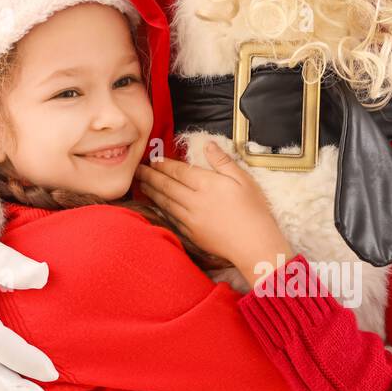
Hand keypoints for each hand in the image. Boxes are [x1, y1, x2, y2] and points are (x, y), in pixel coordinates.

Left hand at [136, 141, 291, 284]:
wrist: (254, 245)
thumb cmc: (254, 211)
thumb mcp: (243, 179)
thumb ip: (223, 161)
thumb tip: (208, 145)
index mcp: (207, 184)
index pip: (179, 171)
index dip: (164, 164)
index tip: (153, 159)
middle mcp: (194, 200)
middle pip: (167, 185)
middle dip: (150, 176)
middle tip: (137, 169)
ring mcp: (191, 219)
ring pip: (165, 202)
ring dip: (152, 192)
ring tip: (142, 184)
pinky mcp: (191, 234)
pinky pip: (171, 218)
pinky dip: (161, 210)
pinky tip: (156, 206)